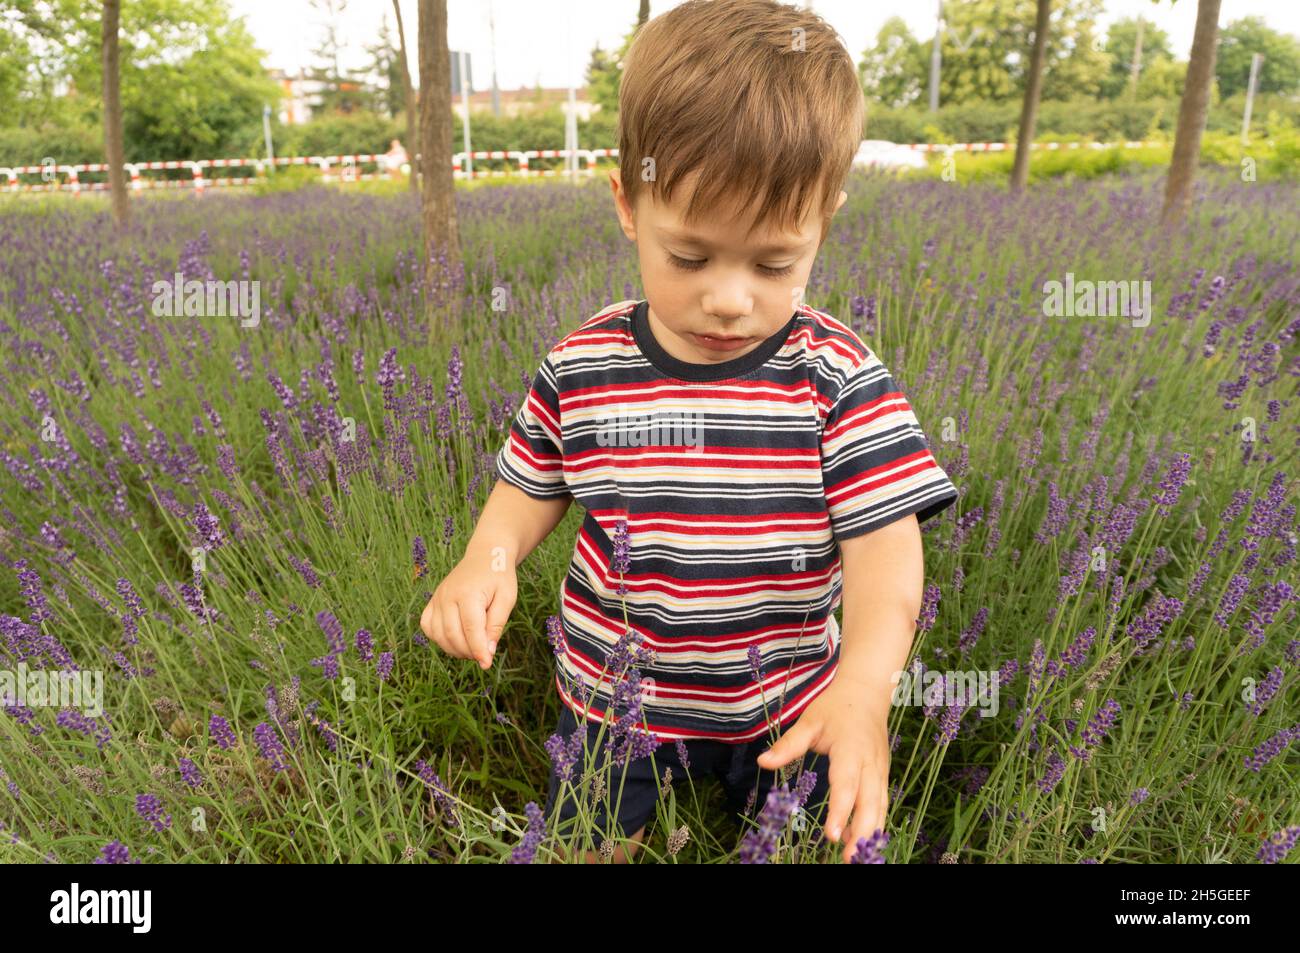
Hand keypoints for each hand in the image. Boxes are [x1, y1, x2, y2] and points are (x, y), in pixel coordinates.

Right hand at [420, 552, 515, 669]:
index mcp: (468, 593)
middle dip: (468, 652)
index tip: (486, 664)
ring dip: (455, 649)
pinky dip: (439, 639)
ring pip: (438, 635)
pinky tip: (456, 639)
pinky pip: (428, 627)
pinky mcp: (432, 601)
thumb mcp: (507, 598)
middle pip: (452, 635)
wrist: (484, 556)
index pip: (471, 629)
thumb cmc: (498, 577)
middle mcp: (448, 595)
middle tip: (484, 655)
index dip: (479, 650)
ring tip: (473, 648)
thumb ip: (497, 625)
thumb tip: (488, 653)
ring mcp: (437, 598)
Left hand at [755, 676, 890, 862]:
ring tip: (854, 857)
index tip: (831, 835)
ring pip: (880, 807)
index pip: (846, 785)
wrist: (867, 693)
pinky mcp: (882, 776)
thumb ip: (789, 744)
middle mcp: (870, 764)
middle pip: (870, 803)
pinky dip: (873, 824)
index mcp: (851, 750)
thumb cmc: (836, 708)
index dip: (840, 811)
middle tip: (848, 859)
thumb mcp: (809, 721)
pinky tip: (856, 841)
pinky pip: (881, 803)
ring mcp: (880, 771)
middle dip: (861, 833)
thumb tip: (763, 763)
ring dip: (870, 833)